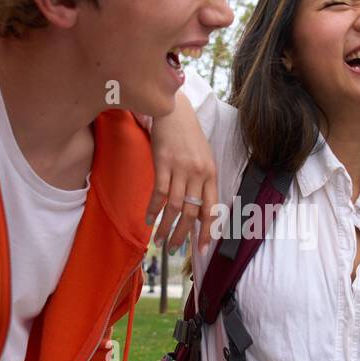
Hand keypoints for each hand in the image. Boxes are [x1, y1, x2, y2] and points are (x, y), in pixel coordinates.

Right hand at [146, 90, 217, 254]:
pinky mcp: (163, 163)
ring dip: (165, 227)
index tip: (200, 249)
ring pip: (175, 207)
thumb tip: (199, 211)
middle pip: (192, 213)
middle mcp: (198, 174)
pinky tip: (148, 220)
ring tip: (158, 241)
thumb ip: (203, 184)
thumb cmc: (189, 137)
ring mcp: (181, 169)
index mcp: (211, 174)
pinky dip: (153, 210)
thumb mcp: (203, 159)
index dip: (207, 232)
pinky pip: (159, 193)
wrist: (174, 111)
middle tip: (173, 250)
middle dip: (182, 236)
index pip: (211, 209)